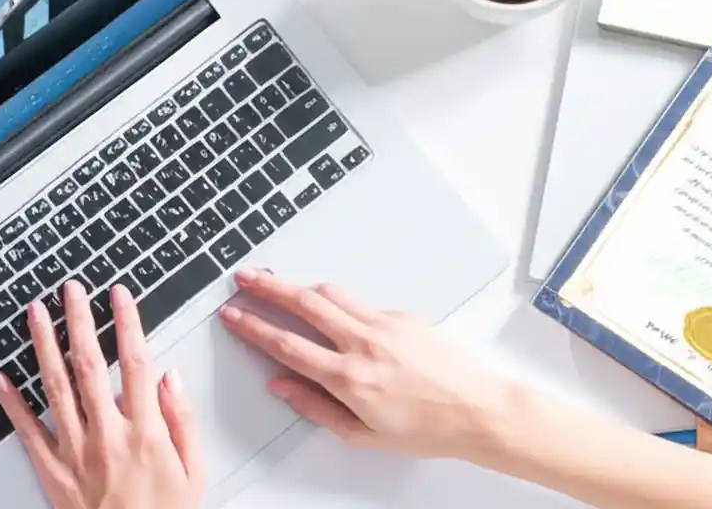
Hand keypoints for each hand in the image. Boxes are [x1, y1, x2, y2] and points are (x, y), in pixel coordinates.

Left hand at [0, 281, 205, 508]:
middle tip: (71, 290)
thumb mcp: (193, 472)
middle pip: (89, 365)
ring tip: (35, 314)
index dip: (127, 323)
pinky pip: (27, 431)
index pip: (135, 362)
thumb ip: (182, 421)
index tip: (119, 295)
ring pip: (55, 387)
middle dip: (78, 321)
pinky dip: (10, 402)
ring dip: (43, 345)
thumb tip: (168, 378)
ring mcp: (75, 452)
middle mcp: (107, 436)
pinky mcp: (52, 472)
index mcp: (145, 432)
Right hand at [220, 269, 515, 461]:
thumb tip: (282, 387)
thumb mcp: (362, 434)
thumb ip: (315, 407)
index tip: (234, 316)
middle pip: (303, 304)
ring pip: (332, 294)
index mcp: (349, 378)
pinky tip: (334, 311)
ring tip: (279, 283)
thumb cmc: (427, 429)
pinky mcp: (404, 316)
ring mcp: (386, 324)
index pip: (287, 345)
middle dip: (268, 287)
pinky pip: (362, 303)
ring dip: (300, 286)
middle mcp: (364, 344)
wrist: (477, 410)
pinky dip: (340, 303)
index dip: (253, 327)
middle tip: (245, 277)